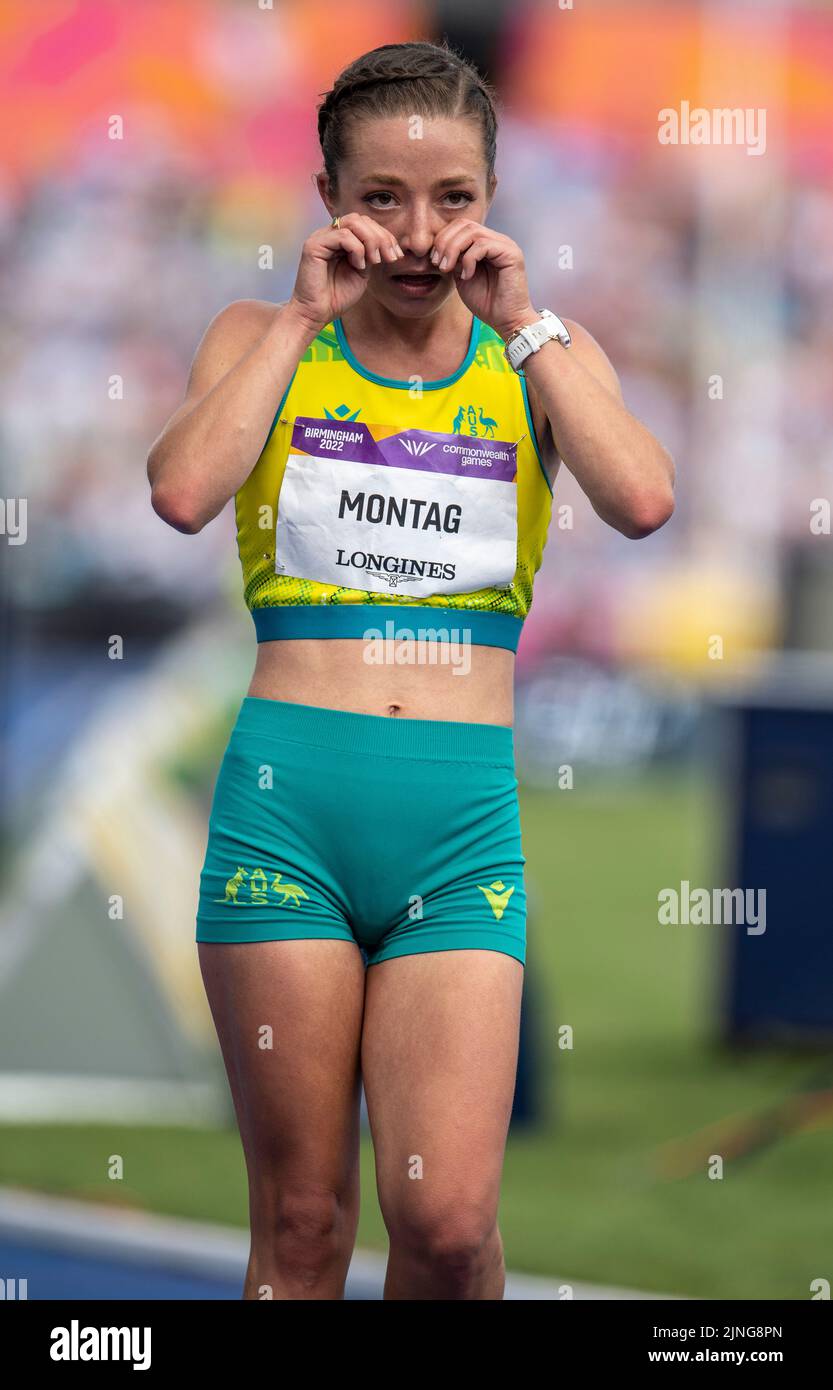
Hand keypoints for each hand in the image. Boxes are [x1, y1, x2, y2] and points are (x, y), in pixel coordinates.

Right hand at [288, 214, 403, 333]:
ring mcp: (320, 237)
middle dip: (381, 237)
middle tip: (390, 258)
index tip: (396, 256)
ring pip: (353, 222)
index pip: (365, 224)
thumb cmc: (336, 296)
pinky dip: (357, 249)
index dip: (385, 236)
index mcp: (340, 239)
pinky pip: (343, 235)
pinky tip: (359, 265)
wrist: (317, 314)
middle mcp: (329, 234)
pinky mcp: (313, 245)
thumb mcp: (362, 272)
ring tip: (374, 261)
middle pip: (361, 219)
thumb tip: (387, 242)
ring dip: (371, 241)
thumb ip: (370, 254)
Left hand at [429, 220, 535, 339]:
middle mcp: (496, 239)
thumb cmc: (486, 302)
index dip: (442, 239)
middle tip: (438, 264)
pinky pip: (483, 245)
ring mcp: (505, 245)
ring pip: (472, 231)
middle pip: (464, 224)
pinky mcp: (511, 253)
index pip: (460, 226)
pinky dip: (469, 260)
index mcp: (485, 242)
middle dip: (445, 242)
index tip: (433, 260)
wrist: (506, 321)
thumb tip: (440, 247)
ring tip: (448, 269)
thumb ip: (454, 259)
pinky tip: (467, 276)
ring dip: (453, 249)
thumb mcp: (461, 277)